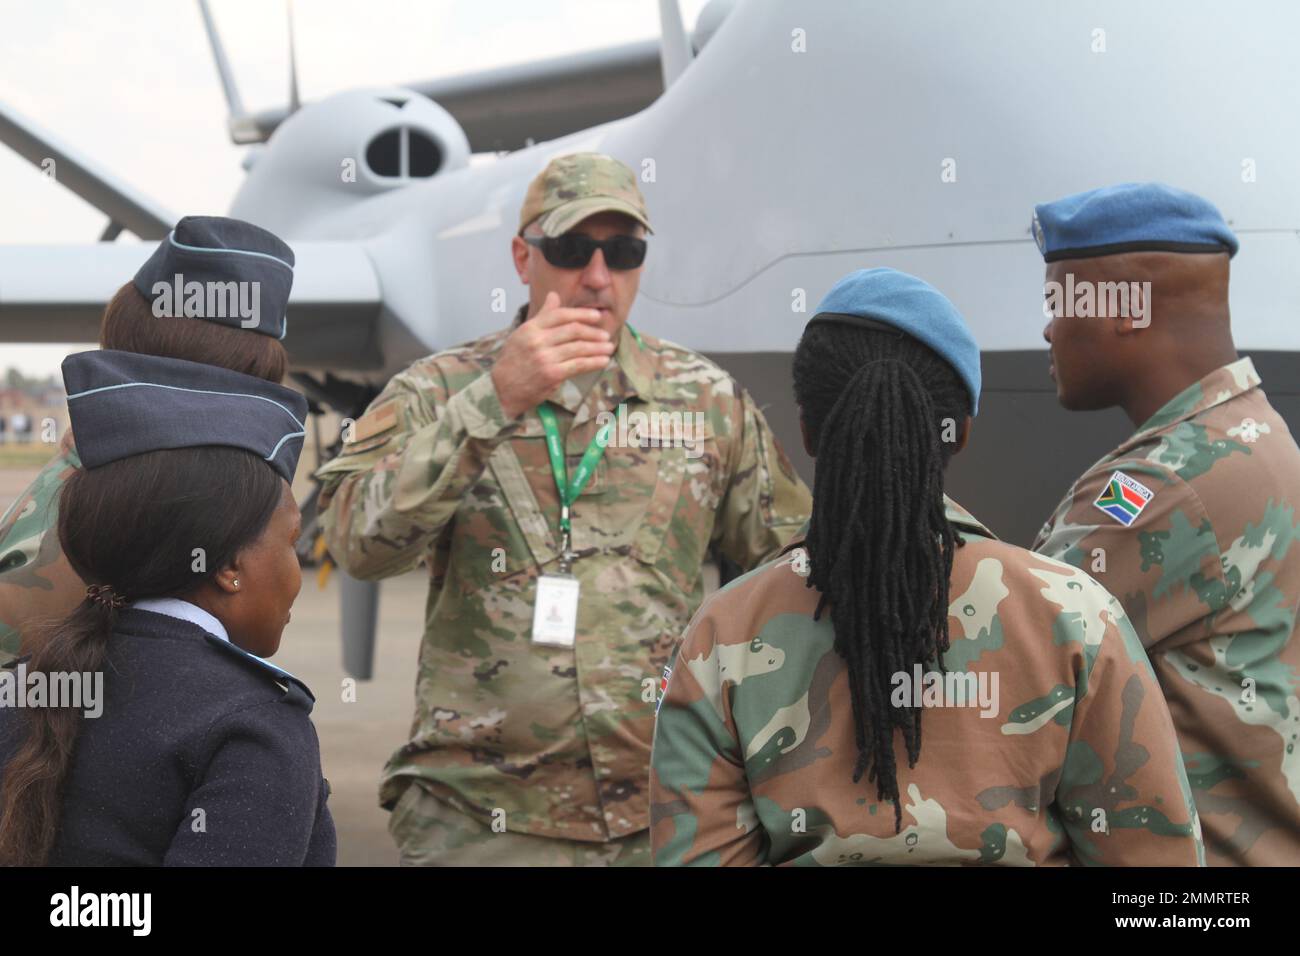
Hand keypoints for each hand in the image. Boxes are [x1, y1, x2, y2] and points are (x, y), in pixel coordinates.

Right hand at [491, 292, 614, 418]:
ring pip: (578, 348)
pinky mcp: (552, 374)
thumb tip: (554, 295)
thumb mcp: (524, 333)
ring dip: (597, 348)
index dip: (581, 314)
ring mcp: (545, 358)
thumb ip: (542, 315)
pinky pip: (578, 365)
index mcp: (531, 328)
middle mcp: (537, 341)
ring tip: (609, 347)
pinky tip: (603, 361)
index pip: (560, 315)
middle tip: (606, 335)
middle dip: (593, 332)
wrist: (503, 388)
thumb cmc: (515, 359)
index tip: (597, 317)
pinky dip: (593, 362)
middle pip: (573, 330)